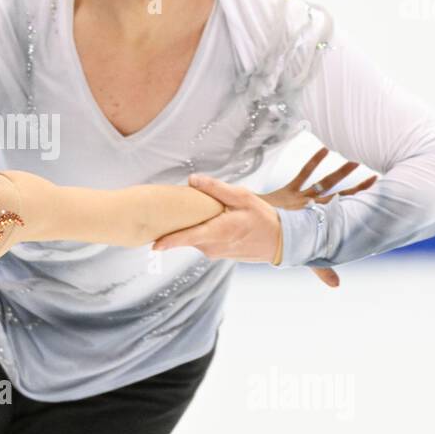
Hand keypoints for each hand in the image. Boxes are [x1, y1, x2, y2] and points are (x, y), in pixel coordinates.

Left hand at [151, 175, 281, 264]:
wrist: (280, 241)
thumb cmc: (263, 218)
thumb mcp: (242, 197)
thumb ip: (216, 189)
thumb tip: (192, 179)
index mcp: (217, 232)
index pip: (187, 238)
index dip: (168, 242)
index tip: (154, 245)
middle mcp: (213, 246)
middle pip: (186, 236)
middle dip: (178, 224)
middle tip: (171, 210)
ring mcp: (215, 252)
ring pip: (195, 238)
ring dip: (194, 226)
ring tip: (199, 211)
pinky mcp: (218, 254)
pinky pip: (203, 241)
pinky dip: (203, 231)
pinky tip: (211, 220)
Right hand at [258, 146, 378, 288]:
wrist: (252, 235)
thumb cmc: (277, 245)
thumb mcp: (304, 255)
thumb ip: (320, 270)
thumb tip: (337, 287)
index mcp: (319, 221)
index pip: (345, 208)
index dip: (361, 197)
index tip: (378, 186)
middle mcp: (313, 208)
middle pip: (338, 193)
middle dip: (354, 183)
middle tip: (373, 172)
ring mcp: (301, 199)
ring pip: (323, 181)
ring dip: (338, 171)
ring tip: (354, 158)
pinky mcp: (287, 192)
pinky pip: (302, 174)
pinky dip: (312, 162)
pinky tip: (323, 149)